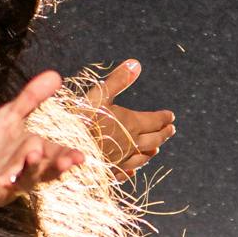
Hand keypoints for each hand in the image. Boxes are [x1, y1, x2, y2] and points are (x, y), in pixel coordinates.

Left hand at [0, 70, 86, 218]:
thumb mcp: (8, 118)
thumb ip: (30, 99)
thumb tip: (55, 75)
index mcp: (32, 153)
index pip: (55, 155)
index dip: (68, 157)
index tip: (80, 157)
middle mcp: (23, 172)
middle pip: (45, 172)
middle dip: (55, 167)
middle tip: (64, 161)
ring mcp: (6, 187)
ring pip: (24, 184)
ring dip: (29, 171)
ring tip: (32, 154)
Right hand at [81, 59, 174, 178]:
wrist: (66, 151)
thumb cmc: (82, 120)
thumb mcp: (99, 95)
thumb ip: (119, 80)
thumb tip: (136, 63)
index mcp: (132, 123)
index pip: (155, 121)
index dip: (164, 118)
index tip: (171, 116)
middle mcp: (131, 144)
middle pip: (154, 140)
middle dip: (163, 134)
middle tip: (170, 130)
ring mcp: (121, 161)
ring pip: (142, 158)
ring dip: (151, 152)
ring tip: (156, 149)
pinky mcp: (109, 172)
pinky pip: (125, 173)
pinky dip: (132, 170)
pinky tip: (132, 171)